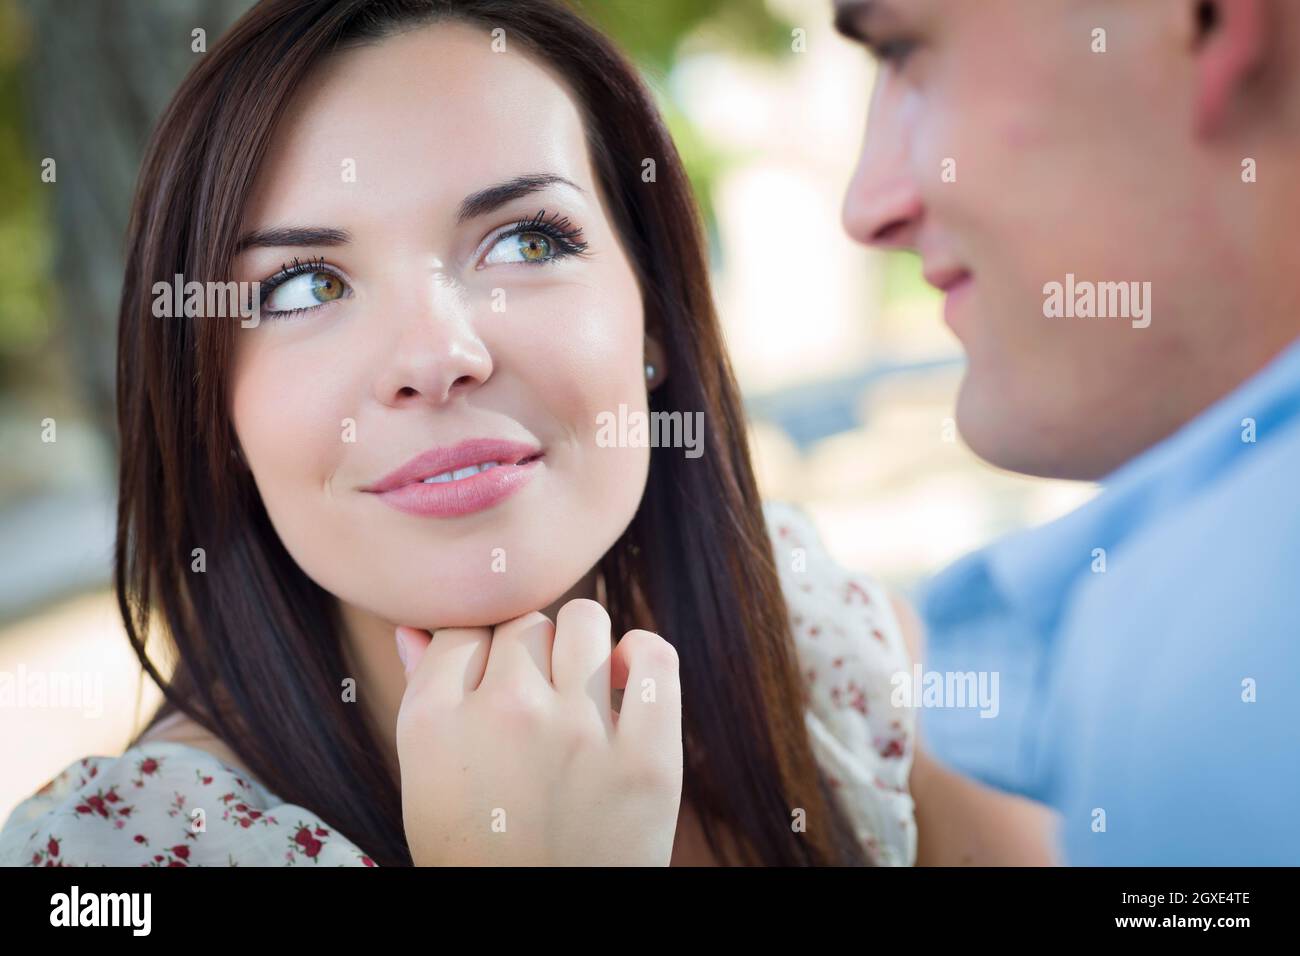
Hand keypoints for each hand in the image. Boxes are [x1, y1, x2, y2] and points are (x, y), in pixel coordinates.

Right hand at [394, 598, 682, 864]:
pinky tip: (628, 680)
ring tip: (581, 687)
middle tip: (536, 707)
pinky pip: (653, 656)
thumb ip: (423, 695)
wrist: (538, 940)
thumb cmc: (478, 856)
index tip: (493, 689)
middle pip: (523, 625)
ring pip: (583, 620)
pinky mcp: (645, 757)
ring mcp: (578, 732)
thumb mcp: (427, 782)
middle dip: (529, 657)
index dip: (481, 654)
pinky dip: (643, 655)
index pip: (463, 628)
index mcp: (436, 721)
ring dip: (582, 645)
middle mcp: (504, 713)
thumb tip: (413, 629)